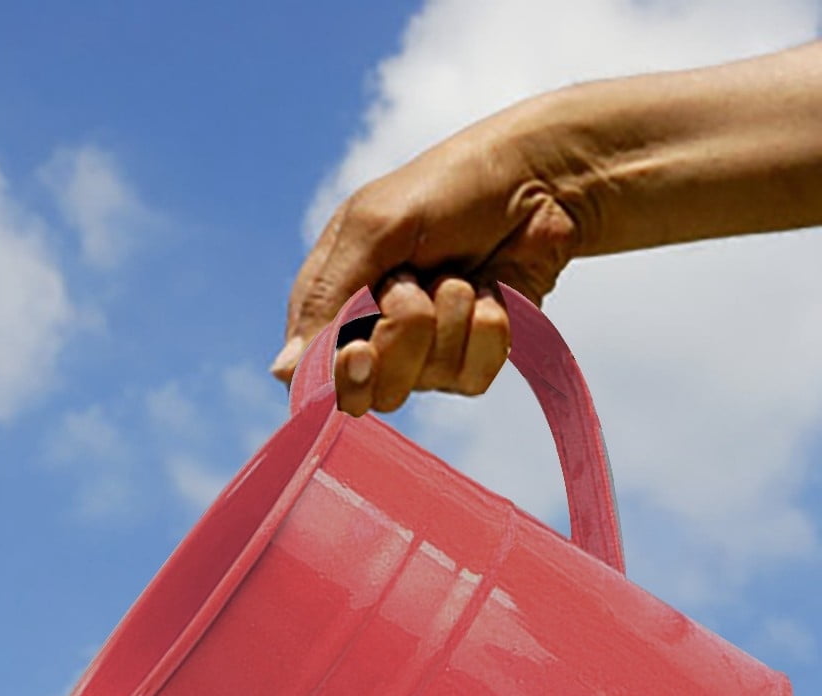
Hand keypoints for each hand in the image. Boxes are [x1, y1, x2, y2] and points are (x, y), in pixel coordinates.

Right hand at [273, 103, 586, 413]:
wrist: (542, 177)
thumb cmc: (449, 188)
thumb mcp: (374, 227)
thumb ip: (327, 299)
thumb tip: (281, 375)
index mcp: (333, 304)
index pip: (313, 376)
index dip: (339, 373)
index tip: (360, 348)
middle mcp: (372, 337)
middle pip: (371, 391)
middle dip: (403, 332)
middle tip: (416, 282)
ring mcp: (423, 354)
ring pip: (426, 382)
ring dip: (451, 318)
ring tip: (460, 273)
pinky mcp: (471, 360)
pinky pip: (472, 377)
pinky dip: (488, 329)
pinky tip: (492, 290)